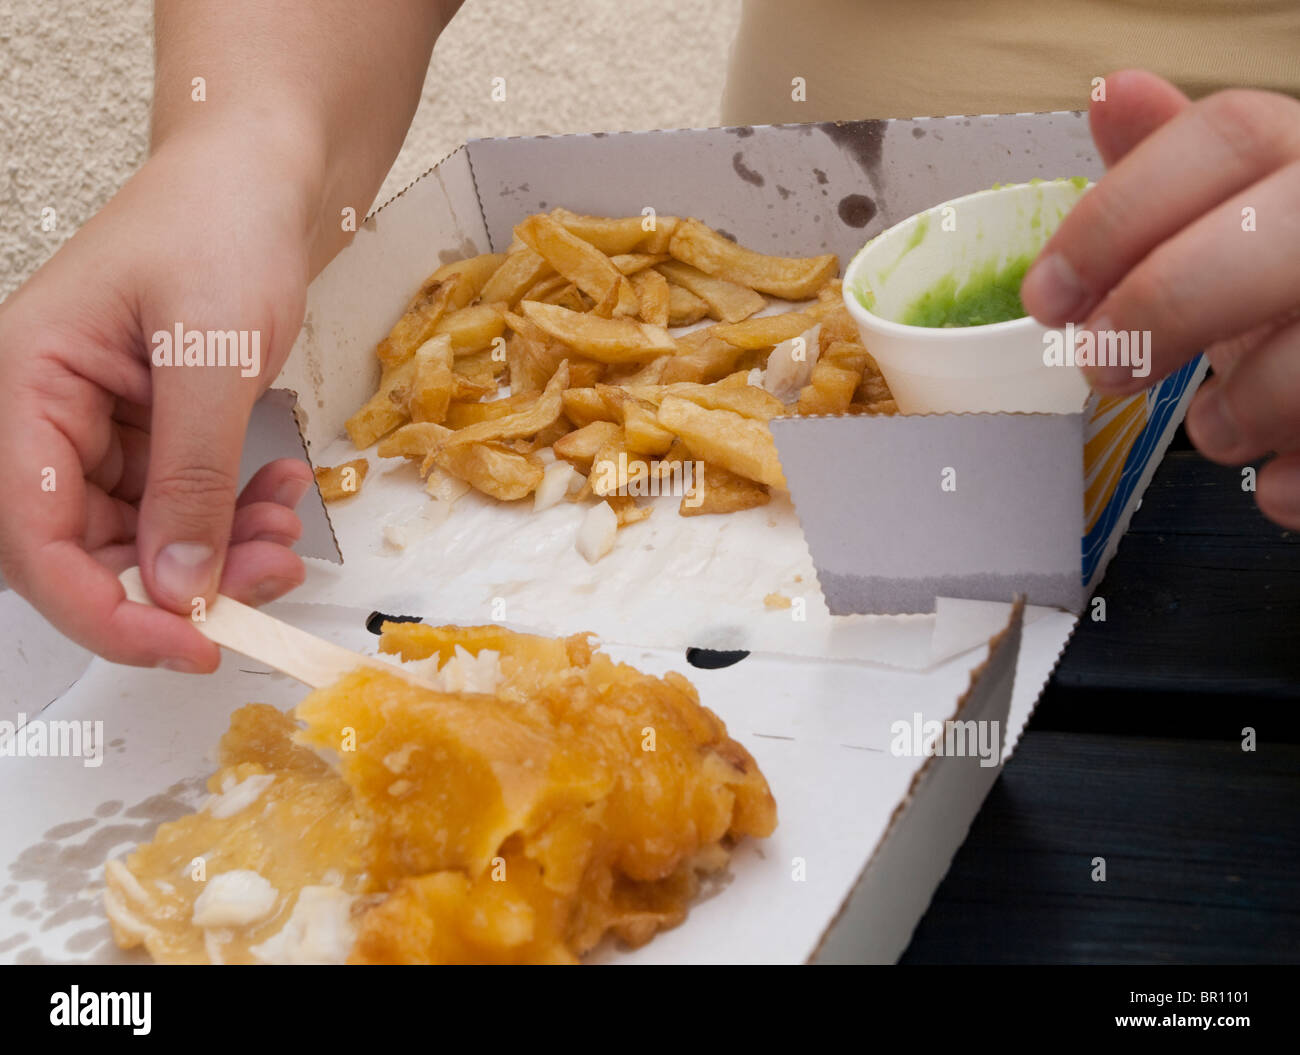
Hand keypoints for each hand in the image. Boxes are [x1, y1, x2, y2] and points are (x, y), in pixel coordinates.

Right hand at [0, 121, 319, 670]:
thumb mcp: (211, 354)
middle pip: (87, 550)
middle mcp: (46, 419)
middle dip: (183, 581)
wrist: (261, 177)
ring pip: (146, 539)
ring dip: (223, 552)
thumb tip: (180, 590)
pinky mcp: (150, 435)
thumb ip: (191, 478)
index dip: (103, 610)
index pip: (30, 537)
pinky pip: (185, 506)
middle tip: (270, 579)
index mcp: (24, 387)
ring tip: (289, 527)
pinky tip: (285, 491)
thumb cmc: (220, 226)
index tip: (189, 645)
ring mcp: (98, 431)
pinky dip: (237, 515)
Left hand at [1021, 70, 1299, 526]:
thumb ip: (1181, 169)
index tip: (1045, 297)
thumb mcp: (1240, 216)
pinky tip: (1276, 484)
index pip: (1230, 136)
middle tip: (1105, 366)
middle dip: (1166, 306)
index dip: (1117, 217)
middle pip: (1273, 233)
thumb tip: (1112, 95)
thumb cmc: (1289, 281)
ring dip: (1248, 405)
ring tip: (1212, 428)